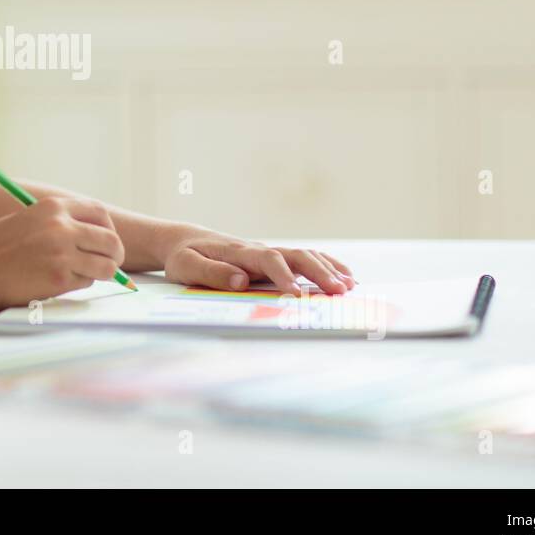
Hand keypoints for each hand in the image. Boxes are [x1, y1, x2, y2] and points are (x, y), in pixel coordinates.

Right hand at [0, 196, 125, 312]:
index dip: (107, 228)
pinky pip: (86, 282)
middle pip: (110, 240)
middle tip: (109, 264)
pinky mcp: (59, 279)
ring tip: (86, 274)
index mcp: (53, 207)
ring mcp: (62, 253)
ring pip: (105, 265)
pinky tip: (59, 282)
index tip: (105, 239)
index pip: (100, 213)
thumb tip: (93, 235)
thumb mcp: (29, 220)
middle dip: (114, 255)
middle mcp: (62, 226)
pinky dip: (79, 284)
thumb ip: (58, 222)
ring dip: (101, 272)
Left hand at [161, 227, 354, 294]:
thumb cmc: (184, 256)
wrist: (186, 241)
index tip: (296, 294)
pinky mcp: (273, 259)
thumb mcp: (187, 266)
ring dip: (328, 270)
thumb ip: (211, 273)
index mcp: (239, 252)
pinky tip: (345, 277)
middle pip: (295, 255)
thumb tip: (241, 280)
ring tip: (350, 287)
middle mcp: (258, 249)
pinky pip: (304, 258)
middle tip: (339, 292)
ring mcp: (268, 252)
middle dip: (319, 273)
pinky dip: (327, 265)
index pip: (268, 260)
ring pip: (305, 255)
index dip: (284, 276)